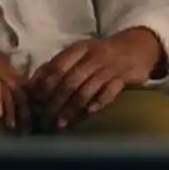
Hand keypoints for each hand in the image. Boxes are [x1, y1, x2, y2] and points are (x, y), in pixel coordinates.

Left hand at [27, 36, 158, 130]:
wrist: (137, 46)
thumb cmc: (102, 53)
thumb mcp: (80, 52)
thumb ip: (58, 65)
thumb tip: (31, 84)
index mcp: (79, 49)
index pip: (57, 67)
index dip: (44, 85)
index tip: (34, 102)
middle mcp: (94, 56)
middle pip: (70, 80)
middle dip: (55, 102)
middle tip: (45, 119)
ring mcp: (110, 67)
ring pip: (87, 88)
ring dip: (72, 108)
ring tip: (61, 124)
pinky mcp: (124, 78)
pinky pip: (110, 91)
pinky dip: (98, 102)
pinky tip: (89, 113)